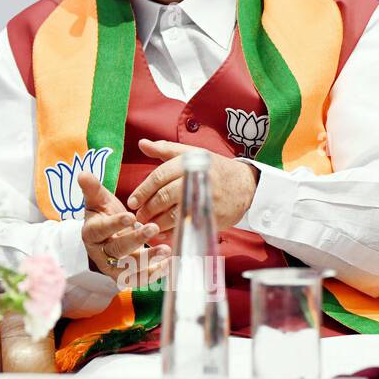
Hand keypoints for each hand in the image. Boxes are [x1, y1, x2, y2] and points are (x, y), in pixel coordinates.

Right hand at [77, 171, 170, 287]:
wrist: (105, 239)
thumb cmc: (103, 215)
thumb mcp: (98, 201)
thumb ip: (92, 188)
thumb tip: (82, 173)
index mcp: (91, 232)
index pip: (102, 229)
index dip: (115, 224)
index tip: (130, 216)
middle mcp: (100, 252)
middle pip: (117, 250)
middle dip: (136, 240)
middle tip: (153, 228)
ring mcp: (112, 267)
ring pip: (129, 268)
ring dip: (148, 260)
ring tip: (166, 250)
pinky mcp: (125, 276)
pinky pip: (138, 280)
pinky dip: (153, 275)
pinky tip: (168, 264)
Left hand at [127, 139, 257, 232]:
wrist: (246, 186)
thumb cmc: (214, 168)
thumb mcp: (192, 153)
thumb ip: (165, 150)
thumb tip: (142, 144)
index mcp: (188, 163)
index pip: (159, 177)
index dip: (143, 191)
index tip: (132, 202)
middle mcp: (196, 180)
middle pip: (164, 196)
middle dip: (148, 209)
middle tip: (138, 216)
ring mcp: (204, 199)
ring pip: (174, 214)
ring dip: (156, 222)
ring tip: (147, 226)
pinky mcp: (211, 216)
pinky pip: (187, 226)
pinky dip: (172, 232)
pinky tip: (163, 234)